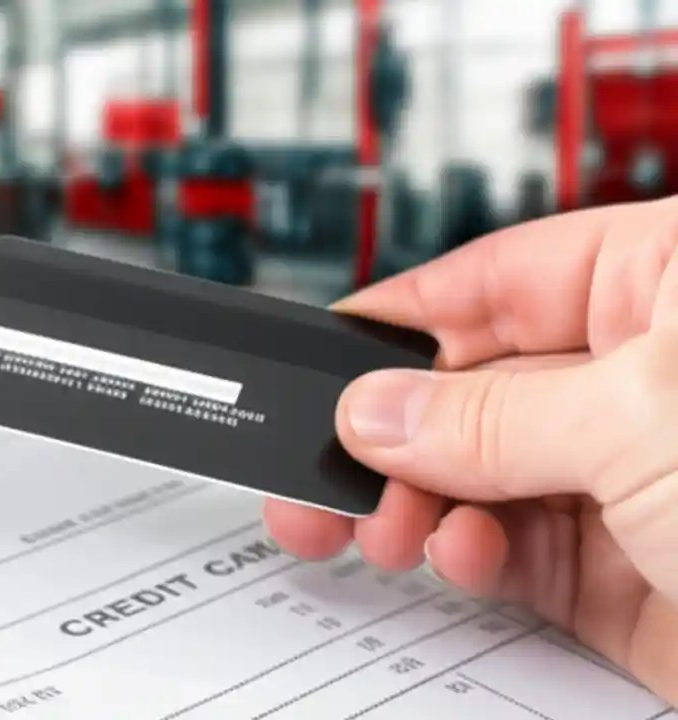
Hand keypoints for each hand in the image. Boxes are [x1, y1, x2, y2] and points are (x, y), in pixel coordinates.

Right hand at [264, 197, 677, 703]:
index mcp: (670, 288)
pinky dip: (473, 557)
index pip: (499, 283)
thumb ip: (489, 413)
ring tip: (392, 527)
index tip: (323, 357)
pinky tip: (465, 556)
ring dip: (423, 504)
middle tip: (326, 470)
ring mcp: (636, 480)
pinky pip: (515, 553)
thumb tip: (377, 407)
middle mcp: (647, 381)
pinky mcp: (630, 573)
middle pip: (473, 392)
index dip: (402, 321)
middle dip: (394, 434)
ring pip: (481, 479)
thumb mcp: (644, 415)